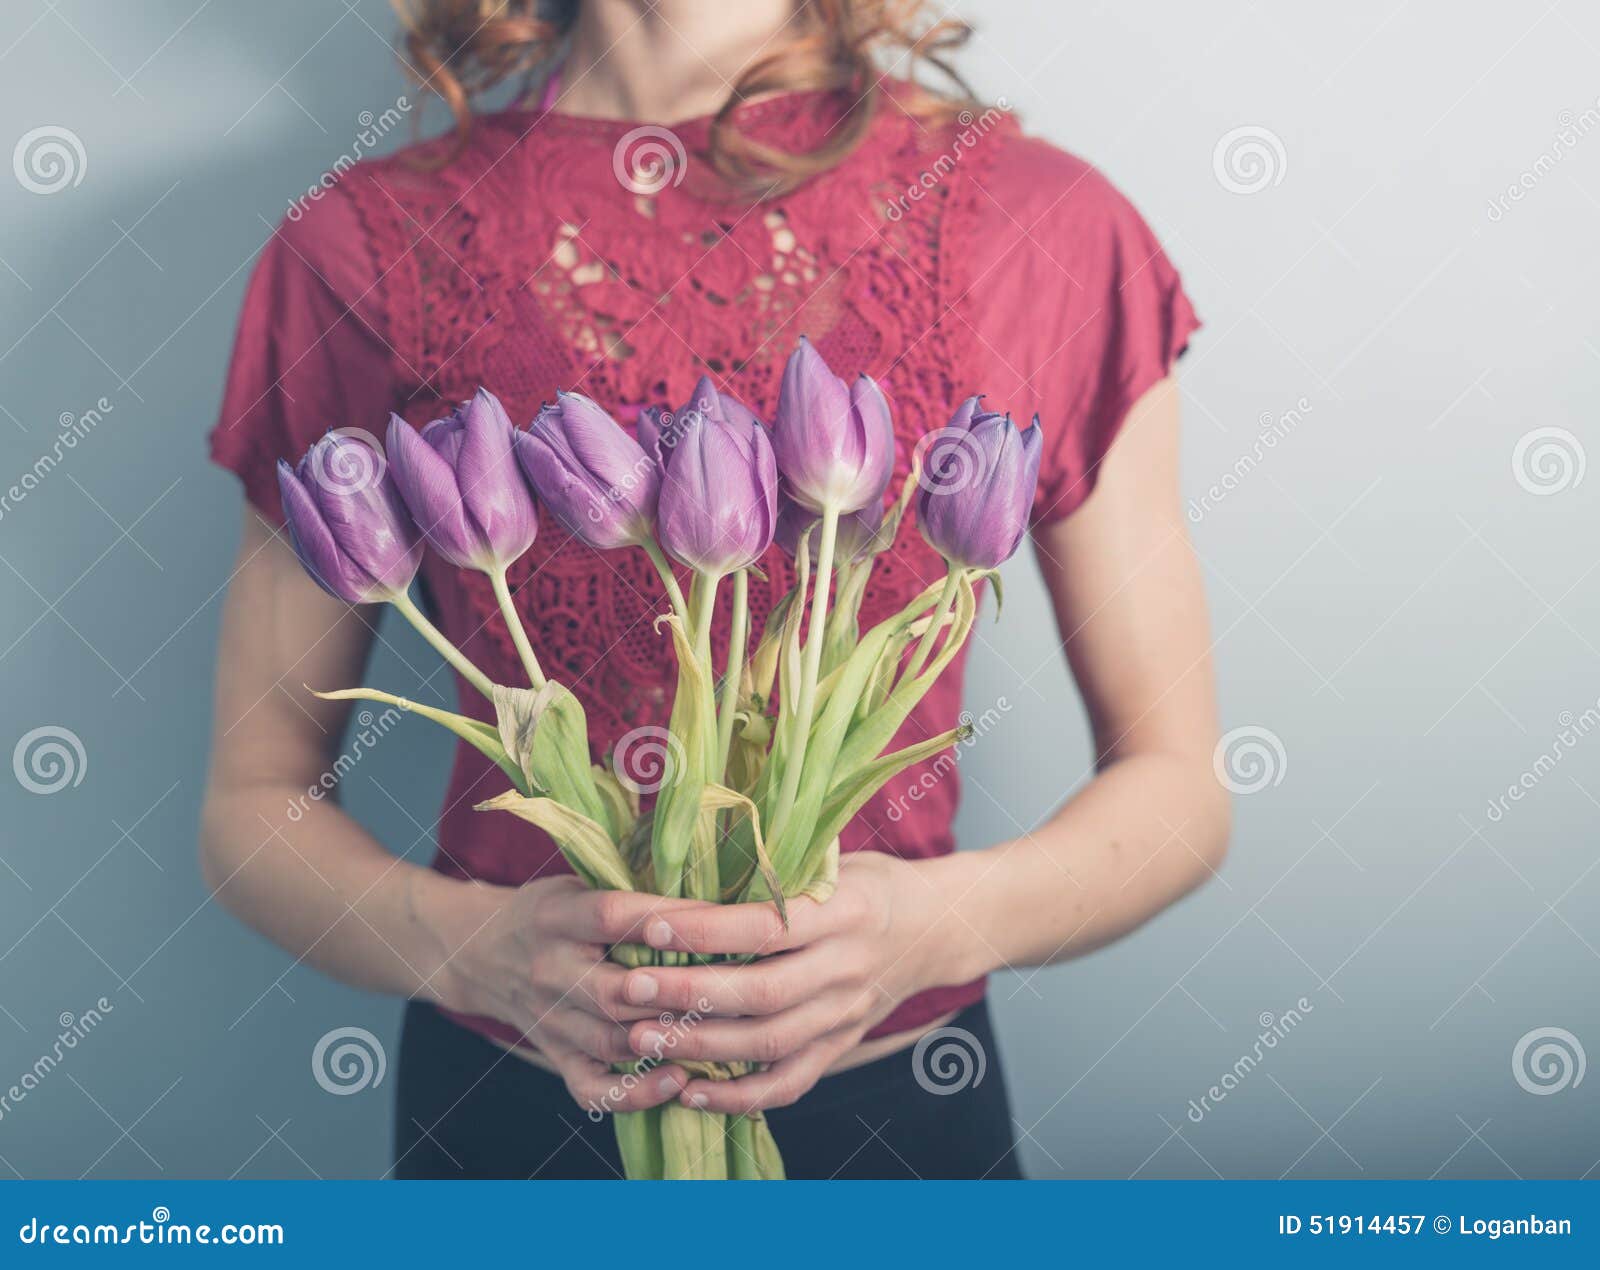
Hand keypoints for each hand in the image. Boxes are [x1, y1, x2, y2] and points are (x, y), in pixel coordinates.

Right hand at [413, 872, 716, 1115]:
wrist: (481, 953)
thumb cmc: (552, 912)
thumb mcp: (576, 883)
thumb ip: (627, 889)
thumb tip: (711, 890)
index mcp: (556, 917)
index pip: (611, 916)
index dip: (663, 922)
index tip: (720, 920)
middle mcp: (548, 970)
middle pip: (612, 990)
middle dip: (673, 994)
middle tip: (731, 989)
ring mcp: (550, 1020)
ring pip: (611, 1039)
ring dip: (667, 1042)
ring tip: (723, 1036)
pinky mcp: (556, 1057)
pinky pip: (594, 1087)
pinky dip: (636, 1092)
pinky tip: (679, 1081)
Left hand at [614, 851, 976, 1114]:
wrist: (935, 927)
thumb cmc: (867, 882)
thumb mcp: (832, 860)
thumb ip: (774, 868)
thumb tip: (688, 856)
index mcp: (845, 910)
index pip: (767, 925)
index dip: (707, 929)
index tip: (650, 925)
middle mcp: (847, 966)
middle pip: (763, 992)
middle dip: (690, 993)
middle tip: (630, 988)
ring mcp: (846, 1013)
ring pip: (769, 1042)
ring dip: (700, 1045)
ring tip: (641, 1038)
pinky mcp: (841, 1045)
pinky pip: (788, 1083)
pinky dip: (738, 1096)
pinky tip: (689, 1090)